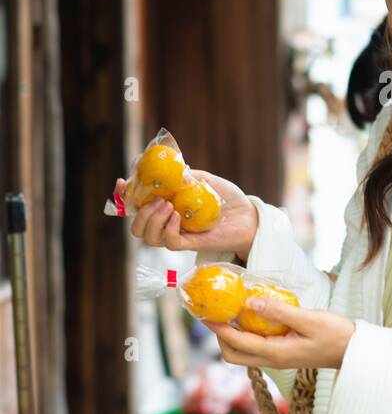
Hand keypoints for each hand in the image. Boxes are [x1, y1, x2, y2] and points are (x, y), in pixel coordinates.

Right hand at [114, 170, 258, 260]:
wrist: (248, 215)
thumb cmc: (227, 199)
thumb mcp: (203, 180)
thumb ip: (184, 175)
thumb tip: (167, 169)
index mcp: (166, 206)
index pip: (137, 205)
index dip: (124, 196)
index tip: (121, 183)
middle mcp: (168, 223)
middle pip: (137, 228)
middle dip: (139, 213)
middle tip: (158, 200)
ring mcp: (178, 235)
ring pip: (149, 238)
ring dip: (152, 220)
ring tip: (169, 206)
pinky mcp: (191, 245)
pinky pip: (170, 242)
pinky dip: (169, 229)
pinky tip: (178, 216)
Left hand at [202, 295, 355, 371]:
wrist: (354, 350)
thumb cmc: (335, 334)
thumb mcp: (309, 319)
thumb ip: (278, 311)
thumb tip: (249, 303)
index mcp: (275, 354)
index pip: (236, 343)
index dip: (218, 329)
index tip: (204, 314)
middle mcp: (272, 360)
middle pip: (233, 354)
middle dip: (220, 335)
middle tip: (216, 312)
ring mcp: (277, 359)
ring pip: (243, 352)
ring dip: (232, 335)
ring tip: (230, 311)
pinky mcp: (283, 353)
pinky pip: (256, 346)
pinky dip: (246, 334)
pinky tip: (251, 315)